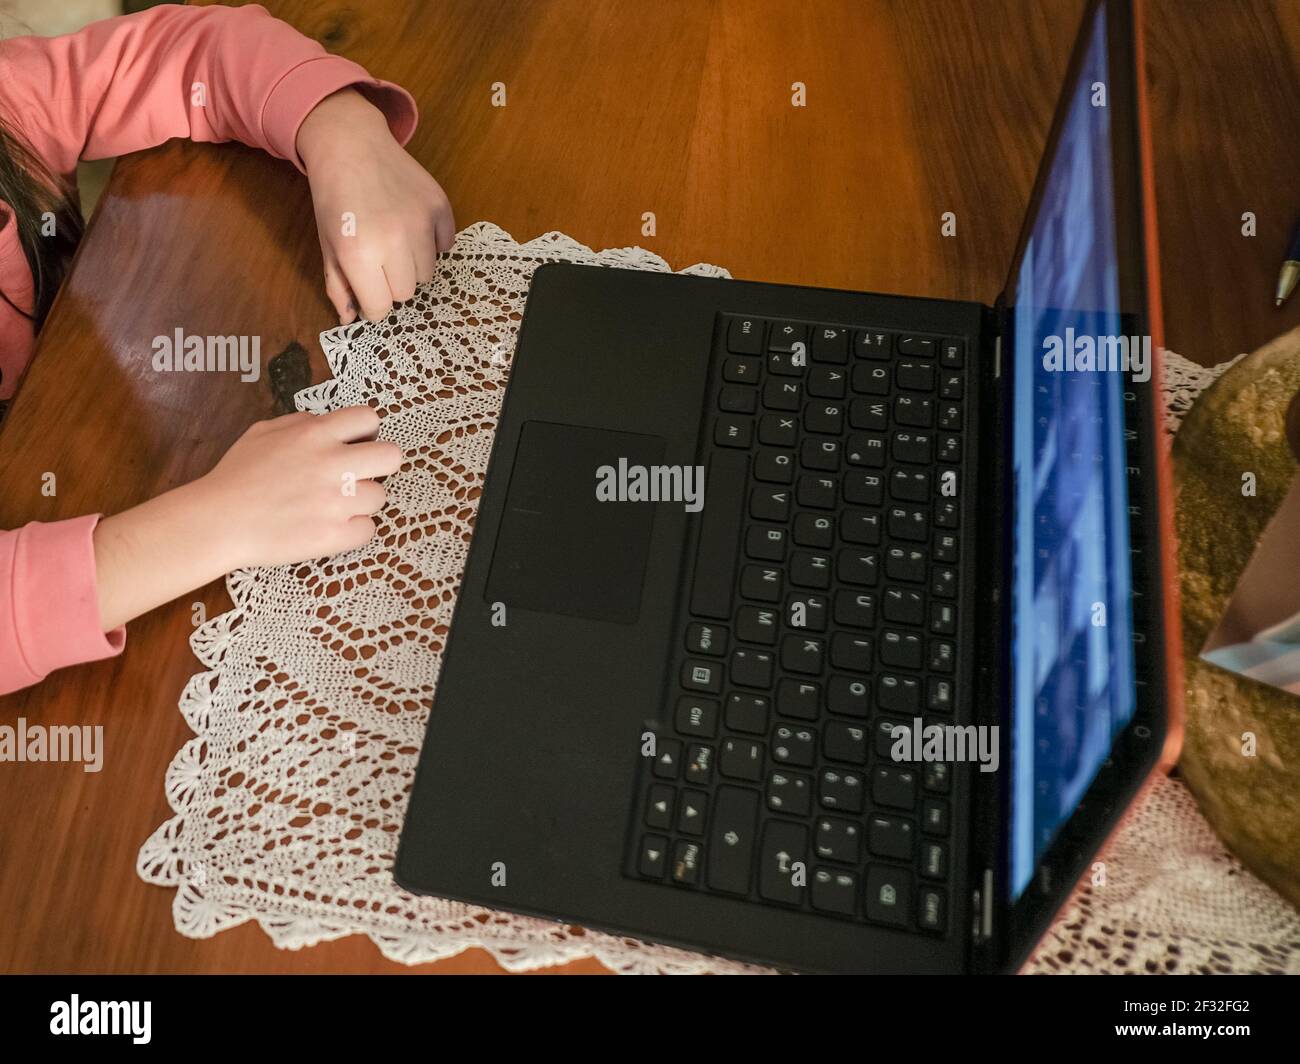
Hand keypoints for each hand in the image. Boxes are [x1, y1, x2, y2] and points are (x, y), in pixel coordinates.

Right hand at [92, 407, 401, 630]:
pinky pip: (369, 530)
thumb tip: (327, 423)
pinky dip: (353, 531)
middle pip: (391, 457)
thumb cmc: (237, 476)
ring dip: (361, 502)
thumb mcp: (263, 432)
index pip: (369, 418)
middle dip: (379, 466)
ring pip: (380, 497)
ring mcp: (336, 503)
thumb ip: (301, 423)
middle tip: (358, 477)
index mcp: (315, 435)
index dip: (366, 432)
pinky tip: (331, 528)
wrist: (218, 522)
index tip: (355, 445)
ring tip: (334, 507)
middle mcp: (332, 465)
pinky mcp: (335, 536)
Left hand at [297, 88, 454, 323]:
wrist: (350, 144)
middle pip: (406, 293)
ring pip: (427, 274)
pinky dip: (433, 243)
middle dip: (391, 283)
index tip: (368, 289)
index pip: (380, 308)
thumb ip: (338, 285)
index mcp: (359, 254)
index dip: (372, 303)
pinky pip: (445, 246)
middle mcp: (394, 241)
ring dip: (412, 265)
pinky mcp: (440, 206)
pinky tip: (413, 224)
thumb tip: (352, 318)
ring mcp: (421, 222)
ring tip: (396, 241)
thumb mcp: (327, 243)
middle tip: (379, 260)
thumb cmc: (333, 198)